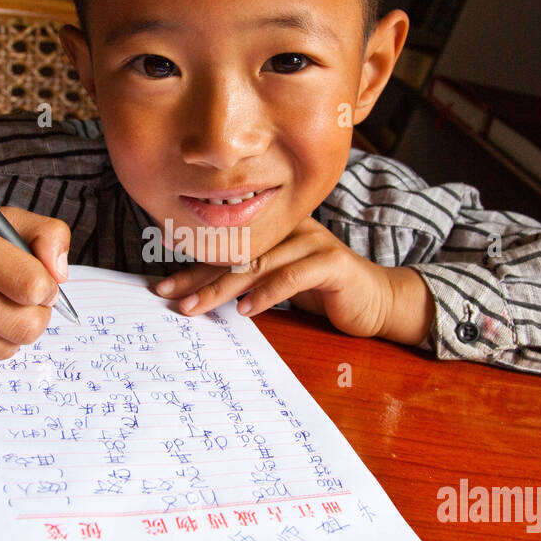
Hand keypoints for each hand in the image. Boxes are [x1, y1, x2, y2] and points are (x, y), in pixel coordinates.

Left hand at [149, 215, 434, 344]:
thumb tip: (199, 295)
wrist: (376, 302)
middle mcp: (291, 230)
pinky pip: (293, 276)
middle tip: (172, 299)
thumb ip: (250, 282)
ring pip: (259, 264)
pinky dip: (267, 293)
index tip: (163, 286)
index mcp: (275, 231)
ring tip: (198, 308)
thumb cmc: (325, 294)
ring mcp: (313, 243)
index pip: (226, 248)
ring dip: (224, 288)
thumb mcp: (280, 286)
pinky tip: (247, 310)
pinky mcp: (333, 263)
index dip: (193, 267)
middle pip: (237, 254)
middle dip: (199, 278)